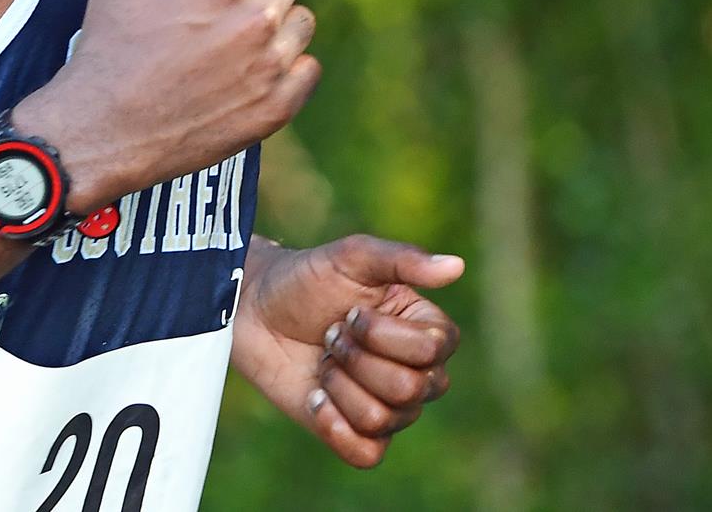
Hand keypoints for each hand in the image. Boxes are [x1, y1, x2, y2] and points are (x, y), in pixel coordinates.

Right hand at [18, 0, 319, 210]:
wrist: (102, 129)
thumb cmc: (109, 42)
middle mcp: (257, 22)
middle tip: (207, 9)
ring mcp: (272, 69)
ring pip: (301, 20)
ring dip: (271, 23)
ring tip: (224, 39)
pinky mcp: (278, 108)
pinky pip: (308, 67)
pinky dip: (281, 67)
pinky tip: (240, 71)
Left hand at [231, 234, 463, 468]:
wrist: (255, 310)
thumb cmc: (308, 279)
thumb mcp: (352, 257)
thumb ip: (402, 259)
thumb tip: (456, 266)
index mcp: (426, 330)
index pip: (432, 350)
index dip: (381, 333)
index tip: (350, 310)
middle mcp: (418, 373)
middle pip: (409, 390)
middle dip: (355, 357)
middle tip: (331, 334)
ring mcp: (390, 406)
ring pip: (381, 419)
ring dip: (338, 384)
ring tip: (323, 359)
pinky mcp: (358, 433)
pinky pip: (366, 454)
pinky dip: (334, 425)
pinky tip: (315, 397)